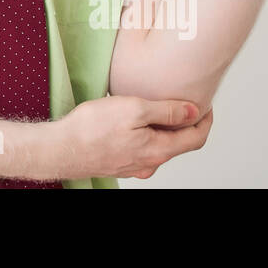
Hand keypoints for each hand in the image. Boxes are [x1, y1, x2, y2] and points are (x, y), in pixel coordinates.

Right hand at [45, 96, 213, 180]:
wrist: (61, 149)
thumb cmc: (92, 129)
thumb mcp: (134, 109)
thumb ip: (166, 110)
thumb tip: (193, 112)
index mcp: (158, 150)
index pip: (196, 139)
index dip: (206, 120)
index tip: (206, 104)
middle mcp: (149, 162)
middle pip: (178, 143)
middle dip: (185, 123)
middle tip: (182, 101)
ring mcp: (133, 165)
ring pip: (158, 145)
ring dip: (163, 128)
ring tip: (156, 107)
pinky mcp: (118, 163)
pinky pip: (140, 148)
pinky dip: (146, 134)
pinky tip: (132, 121)